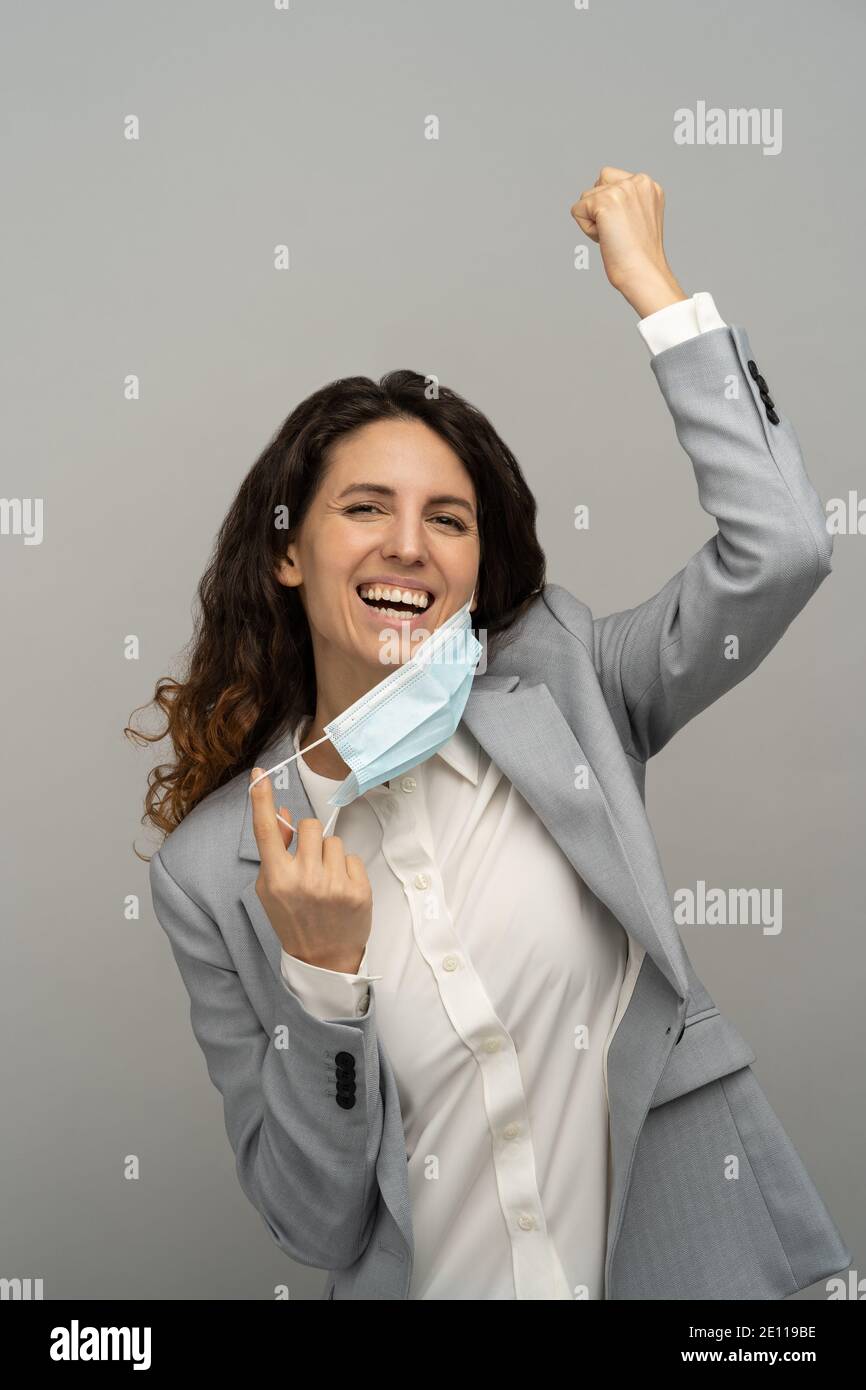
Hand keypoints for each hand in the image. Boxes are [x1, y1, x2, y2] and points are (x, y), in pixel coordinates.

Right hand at [249, 768, 372, 972]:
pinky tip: (340, 891)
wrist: (323, 959)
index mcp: (276, 878)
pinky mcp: (357, 890)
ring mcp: (332, 884)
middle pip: (310, 825)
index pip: (266, 830)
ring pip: (333, 840)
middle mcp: (303, 878)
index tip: (259, 773)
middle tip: (309, 863)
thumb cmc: (294, 920)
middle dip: (310, 838)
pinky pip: (351, 857)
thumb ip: (276, 850)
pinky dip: (346, 870)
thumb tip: (282, 812)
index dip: (261, 799)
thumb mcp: (272, 889)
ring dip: (329, 855)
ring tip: (326, 882)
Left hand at [570, 167, 687, 317]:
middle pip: (596, 185)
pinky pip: (577, 210)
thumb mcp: (638, 219)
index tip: (627, 228)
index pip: (610, 179)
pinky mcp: (605, 201)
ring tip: (614, 237)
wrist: (643, 272)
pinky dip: (586, 229)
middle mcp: (638, 181)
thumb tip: (601, 203)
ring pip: (586, 197)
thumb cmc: (639, 256)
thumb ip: (626, 202)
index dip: (610, 207)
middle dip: (600, 210)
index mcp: (648, 185)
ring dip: (593, 221)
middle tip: (620, 233)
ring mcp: (622, 189)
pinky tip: (606, 239)